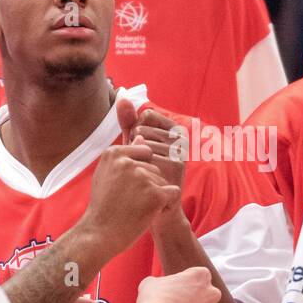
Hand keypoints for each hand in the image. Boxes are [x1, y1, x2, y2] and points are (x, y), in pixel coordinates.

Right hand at [77, 143, 178, 260]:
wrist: (100, 234)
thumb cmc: (104, 206)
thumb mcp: (106, 175)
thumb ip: (124, 156)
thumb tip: (140, 138)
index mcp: (114, 153)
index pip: (144, 152)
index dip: (141, 172)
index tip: (126, 189)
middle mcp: (128, 162)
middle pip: (154, 168)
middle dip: (149, 186)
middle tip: (130, 202)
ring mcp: (142, 177)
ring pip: (163, 181)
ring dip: (156, 196)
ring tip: (136, 209)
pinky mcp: (155, 194)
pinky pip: (173, 193)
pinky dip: (166, 205)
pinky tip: (150, 213)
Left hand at [117, 100, 185, 224]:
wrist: (153, 206)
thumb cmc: (143, 172)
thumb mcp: (135, 144)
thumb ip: (129, 121)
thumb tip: (122, 95)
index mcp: (174, 128)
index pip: (145, 115)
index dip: (135, 130)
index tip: (140, 146)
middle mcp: (181, 136)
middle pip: (143, 127)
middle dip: (135, 144)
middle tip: (143, 163)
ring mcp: (181, 150)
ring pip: (143, 140)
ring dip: (137, 156)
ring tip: (145, 170)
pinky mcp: (177, 164)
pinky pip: (146, 155)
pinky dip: (140, 166)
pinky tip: (146, 177)